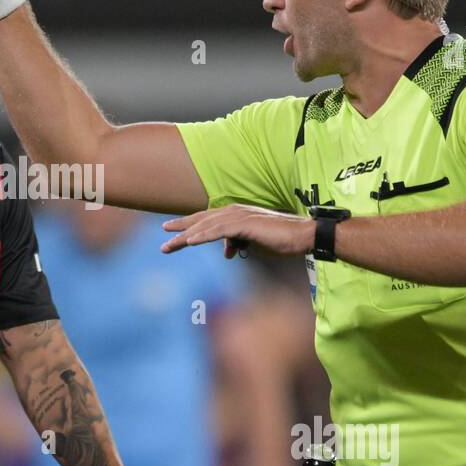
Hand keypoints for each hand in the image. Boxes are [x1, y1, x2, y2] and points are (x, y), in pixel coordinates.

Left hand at [161, 204, 314, 259]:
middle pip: (201, 220)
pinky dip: (203, 236)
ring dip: (186, 235)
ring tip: (170, 244)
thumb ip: (238, 244)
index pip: (206, 220)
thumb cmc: (281, 238)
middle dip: (180, 227)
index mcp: (235, 215)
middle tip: (162, 233)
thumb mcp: (254, 243)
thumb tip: (227, 253)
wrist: (303, 235)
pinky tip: (190, 242)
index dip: (187, 224)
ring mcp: (239, 217)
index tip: (170, 230)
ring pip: (206, 226)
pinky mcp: (246, 224)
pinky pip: (219, 230)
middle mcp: (234, 212)